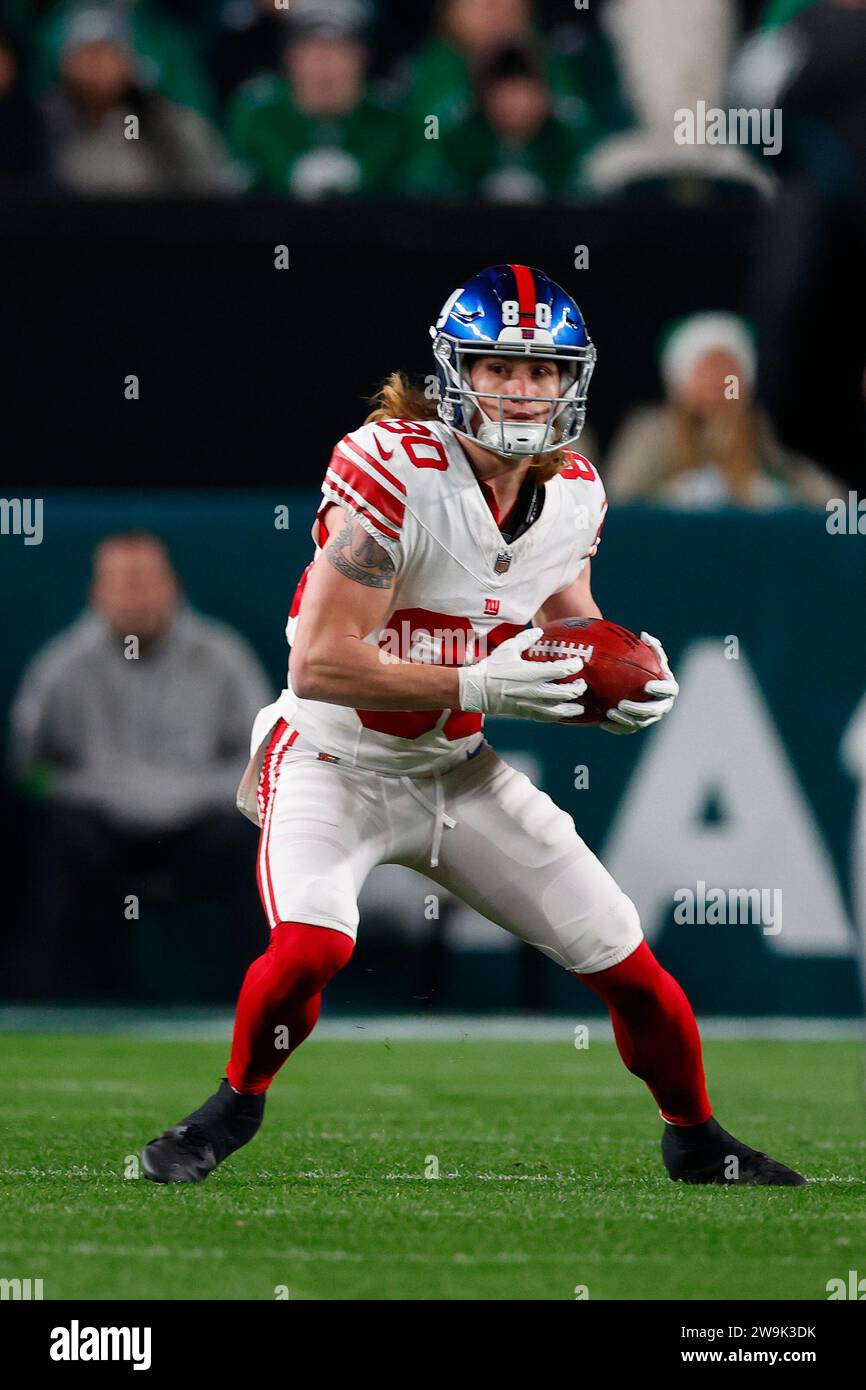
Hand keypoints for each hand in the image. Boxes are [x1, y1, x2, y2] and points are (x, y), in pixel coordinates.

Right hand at [458, 627, 586, 722]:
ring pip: (559, 710)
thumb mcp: (508, 649)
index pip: (562, 670)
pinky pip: (546, 717)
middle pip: (566, 693)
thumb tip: (539, 631)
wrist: (475, 690)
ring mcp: (531, 704)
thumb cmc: (491, 668)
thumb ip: (526, 640)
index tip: (578, 663)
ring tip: (580, 707)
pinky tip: (562, 714)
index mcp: (533, 673)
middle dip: (577, 689)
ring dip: (572, 708)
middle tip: (581, 684)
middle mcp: (535, 690)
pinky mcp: (525, 713)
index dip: (574, 666)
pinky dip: (557, 716)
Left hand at [600, 631, 678, 734]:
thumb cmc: (641, 667)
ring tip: (610, 712)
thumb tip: (645, 636)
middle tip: (622, 703)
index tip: (647, 685)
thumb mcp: (646, 655)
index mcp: (667, 688)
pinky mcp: (636, 725)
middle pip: (654, 711)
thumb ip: (649, 647)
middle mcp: (661, 705)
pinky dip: (616, 727)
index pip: (669, 690)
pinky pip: (626, 729)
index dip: (660, 689)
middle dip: (639, 708)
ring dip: (626, 719)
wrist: (630, 684)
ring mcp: (649, 718)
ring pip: (640, 722)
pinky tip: (603, 723)